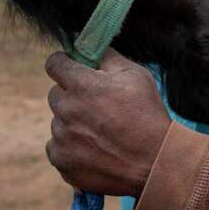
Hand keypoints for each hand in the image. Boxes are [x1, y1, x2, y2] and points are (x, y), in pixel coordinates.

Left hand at [44, 49, 171, 197]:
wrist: (154, 162)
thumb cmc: (147, 115)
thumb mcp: (136, 75)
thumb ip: (108, 57)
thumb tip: (91, 47)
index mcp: (82, 85)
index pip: (54, 64)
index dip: (64, 63)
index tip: (72, 68)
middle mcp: (66, 109)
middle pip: (56, 94)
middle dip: (71, 94)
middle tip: (95, 105)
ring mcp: (62, 137)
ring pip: (59, 122)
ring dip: (72, 123)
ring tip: (101, 132)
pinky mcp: (62, 161)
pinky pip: (57, 147)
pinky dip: (71, 147)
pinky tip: (93, 149)